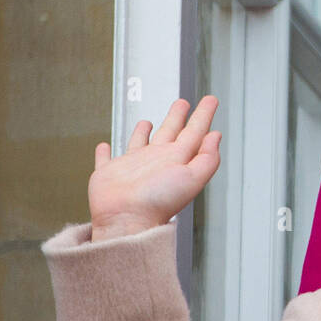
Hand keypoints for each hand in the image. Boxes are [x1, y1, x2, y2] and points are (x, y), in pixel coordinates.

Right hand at [89, 96, 221, 237]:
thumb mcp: (193, 178)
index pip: (195, 132)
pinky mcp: (108, 173)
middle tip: (182, 103)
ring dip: (143, 132)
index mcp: (177, 160)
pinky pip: (105, 159)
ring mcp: (132, 167)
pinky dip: (104, 152)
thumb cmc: (158, 202)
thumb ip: (207, 157)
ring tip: (148, 121)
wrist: (127, 220)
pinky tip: (104, 146)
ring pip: (139, 143)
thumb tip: (216, 137)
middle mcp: (156, 161)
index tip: (210, 100)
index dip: (204, 115)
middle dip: (177, 116)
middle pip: (170, 132)